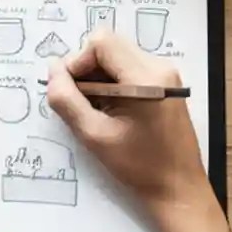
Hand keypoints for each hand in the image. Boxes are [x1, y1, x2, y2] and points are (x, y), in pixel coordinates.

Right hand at [44, 31, 207, 215]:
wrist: (178, 189)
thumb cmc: (139, 166)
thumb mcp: (94, 135)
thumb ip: (66, 99)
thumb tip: (52, 70)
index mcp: (146, 78)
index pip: (101, 42)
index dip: (77, 61)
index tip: (72, 92)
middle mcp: (159, 67)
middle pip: (108, 46)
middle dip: (86, 69)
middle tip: (82, 103)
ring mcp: (165, 75)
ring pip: (115, 56)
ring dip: (97, 78)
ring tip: (96, 110)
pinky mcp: (165, 84)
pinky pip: (127, 68)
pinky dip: (111, 83)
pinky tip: (111, 110)